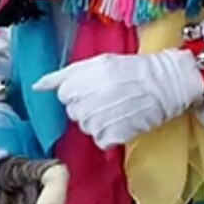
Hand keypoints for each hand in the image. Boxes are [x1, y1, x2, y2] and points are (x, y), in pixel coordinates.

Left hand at [32, 51, 203, 148]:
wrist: (166, 83)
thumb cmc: (134, 70)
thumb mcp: (99, 62)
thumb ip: (65, 74)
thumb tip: (37, 86)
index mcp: (79, 80)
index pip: (64, 93)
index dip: (80, 90)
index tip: (97, 87)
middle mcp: (83, 101)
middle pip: (73, 111)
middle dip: (87, 106)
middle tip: (110, 97)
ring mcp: (95, 121)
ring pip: (85, 127)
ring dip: (98, 120)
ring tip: (119, 108)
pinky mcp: (108, 137)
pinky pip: (100, 140)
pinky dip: (110, 134)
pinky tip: (124, 121)